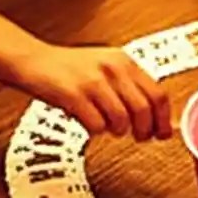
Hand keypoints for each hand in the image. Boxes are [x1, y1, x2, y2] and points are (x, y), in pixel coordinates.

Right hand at [17, 45, 171, 140]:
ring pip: (122, 120)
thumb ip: (131, 88)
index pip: (158, 94)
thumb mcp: (107, 68)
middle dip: (144, 130)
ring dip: (118, 131)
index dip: (163, 119)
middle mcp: (112, 69)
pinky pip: (96, 125)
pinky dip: (96, 130)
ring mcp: (92, 81)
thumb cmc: (70, 68)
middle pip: (144, 110)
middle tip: (139, 137)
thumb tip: (157, 118)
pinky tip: (90, 122)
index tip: (163, 133)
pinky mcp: (73, 95)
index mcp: (124, 61)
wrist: (34, 60)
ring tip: (109, 127)